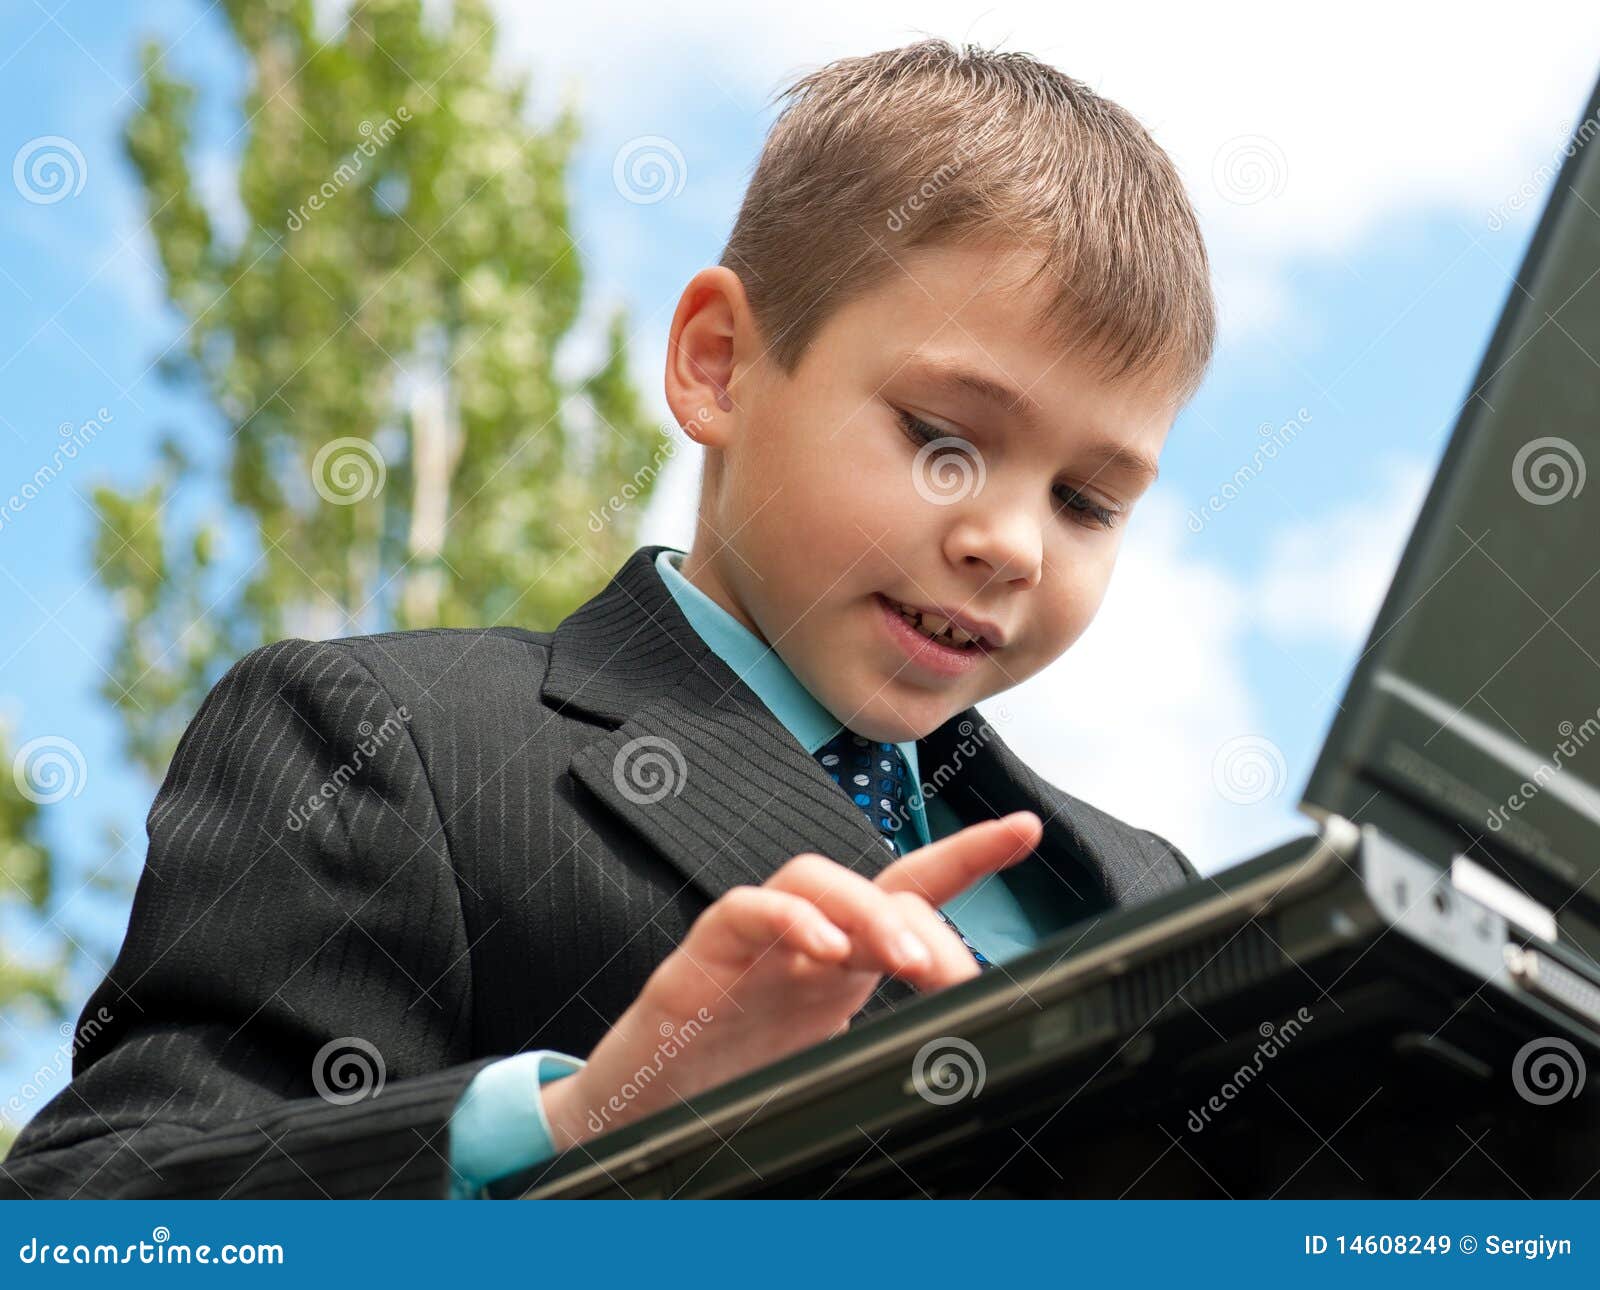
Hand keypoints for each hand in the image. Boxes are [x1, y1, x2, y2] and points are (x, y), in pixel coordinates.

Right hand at [540, 810, 1042, 1149]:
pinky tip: (822, 949)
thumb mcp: (828, 1074)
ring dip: (866, 910)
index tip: (1025, 831)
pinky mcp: (699, 960)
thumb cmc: (730, 1088)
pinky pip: (742, 911)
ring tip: (903, 961)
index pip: (911, 895)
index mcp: (842, 965)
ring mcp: (751, 943)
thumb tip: (959, 1077)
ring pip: (810, 876)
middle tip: (950, 973)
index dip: (969, 857)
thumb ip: (884, 1062)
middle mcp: (802, 940)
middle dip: (923, 911)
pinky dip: (787, 918)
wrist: (636, 1123)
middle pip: (869, 881)